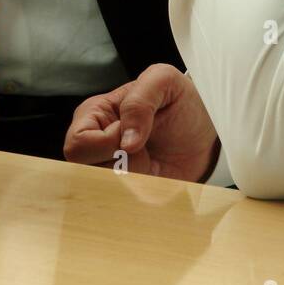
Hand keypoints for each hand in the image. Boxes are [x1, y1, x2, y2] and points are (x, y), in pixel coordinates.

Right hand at [63, 63, 220, 182]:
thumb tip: (125, 141)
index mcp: (94, 114)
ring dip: (133, 176)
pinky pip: (122, 203)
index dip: (106, 143)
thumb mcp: (164, 81)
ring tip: (149, 158)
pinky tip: (153, 175)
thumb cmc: (180, 103)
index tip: (132, 136)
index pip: (78, 143)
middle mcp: (95, 144)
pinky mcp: (126, 191)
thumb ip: (139, 100)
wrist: (205, 134)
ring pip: (103, 188)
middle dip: (119, 162)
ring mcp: (109, 169)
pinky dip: (141, 193)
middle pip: (83, 170)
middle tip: (142, 148)